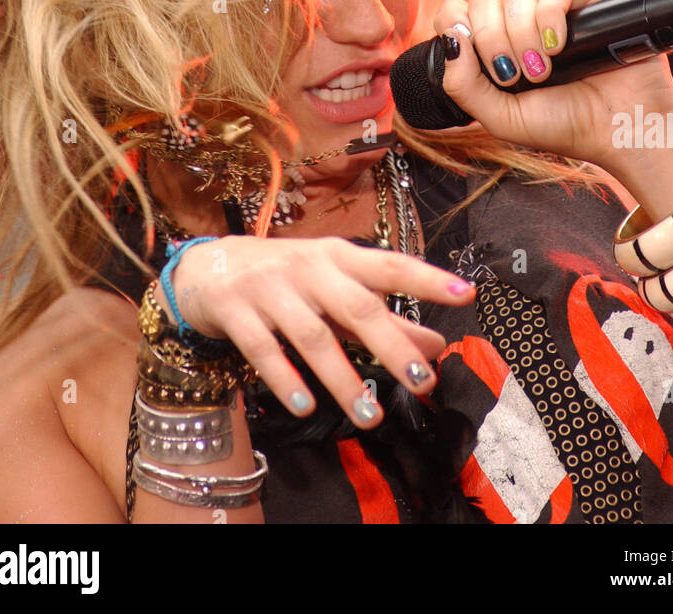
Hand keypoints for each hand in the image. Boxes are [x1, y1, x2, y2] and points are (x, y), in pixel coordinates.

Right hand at [158, 234, 475, 427]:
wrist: (205, 266)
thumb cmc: (286, 278)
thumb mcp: (336, 289)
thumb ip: (387, 317)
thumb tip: (438, 345)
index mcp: (340, 256)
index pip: (391, 265)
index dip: (429, 279)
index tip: (467, 294)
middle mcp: (309, 268)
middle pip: (357, 307)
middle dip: (392, 346)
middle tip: (423, 382)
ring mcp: (270, 288)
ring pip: (312, 335)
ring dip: (342, 378)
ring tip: (369, 416)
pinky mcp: (236, 312)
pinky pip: (263, 350)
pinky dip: (286, 379)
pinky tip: (306, 407)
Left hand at [433, 0, 672, 173]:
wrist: (618, 130)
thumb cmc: (563, 124)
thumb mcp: (500, 117)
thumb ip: (463, 85)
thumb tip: (449, 40)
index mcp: (494, 44)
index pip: (456, 11)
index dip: (456, 27)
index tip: (475, 60)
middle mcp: (519, 20)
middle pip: (483, 1)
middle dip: (492, 40)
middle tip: (515, 76)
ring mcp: (553, 8)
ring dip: (522, 35)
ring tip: (543, 70)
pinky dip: (550, 16)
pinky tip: (558, 46)